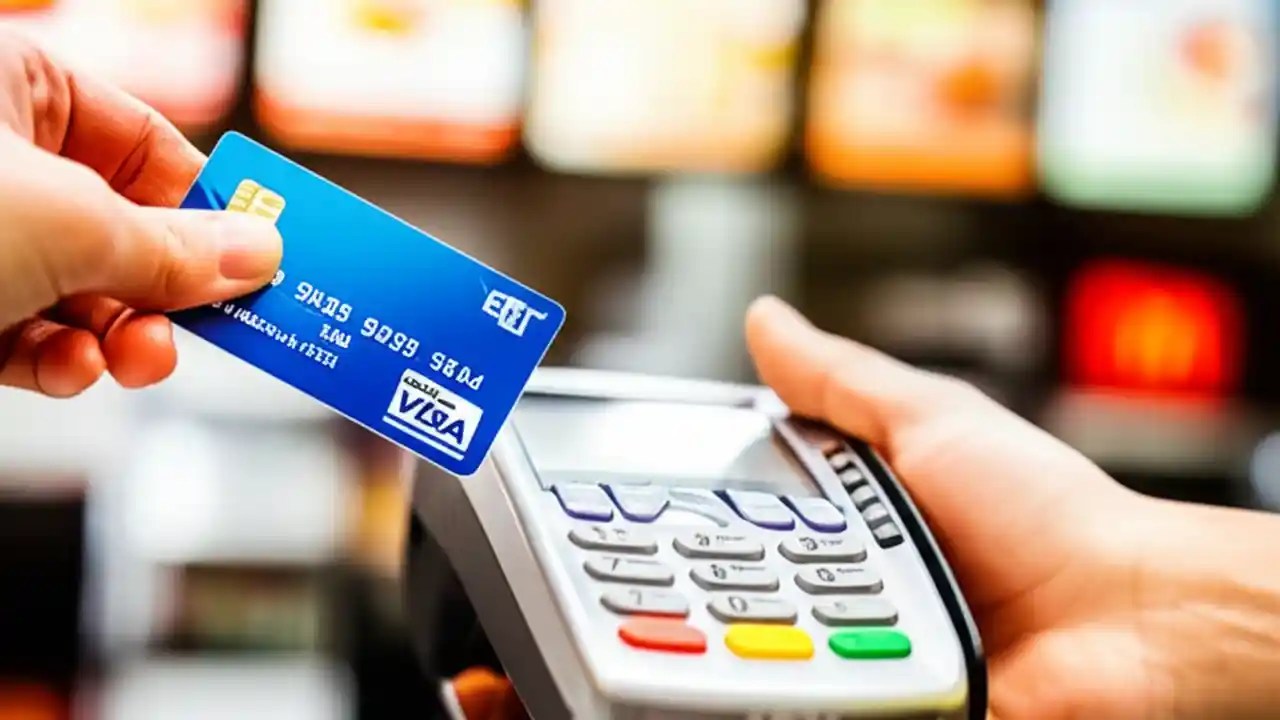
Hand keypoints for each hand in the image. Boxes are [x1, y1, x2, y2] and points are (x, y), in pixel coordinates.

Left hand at [0, 30, 280, 396]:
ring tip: (138, 360)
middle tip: (207, 325)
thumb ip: (176, 247)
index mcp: (11, 88)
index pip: (145, 143)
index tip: (257, 256)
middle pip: (120, 226)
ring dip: (120, 334)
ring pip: (79, 288)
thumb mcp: (72, 226)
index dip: (207, 203)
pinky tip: (73, 370)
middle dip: (163, 288)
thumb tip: (260, 253)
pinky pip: (25, 331)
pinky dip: (59, 360)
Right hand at [746, 296, 1279, 719]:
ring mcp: (872, 648)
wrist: (1129, 623)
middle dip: (721, 583)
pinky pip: (823, 702)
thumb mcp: (931, 420)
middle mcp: (858, 580)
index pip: (748, 510)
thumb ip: (841, 380)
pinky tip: (793, 679)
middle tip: (702, 578)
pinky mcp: (889, 700)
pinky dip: (803, 695)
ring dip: (764, 643)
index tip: (654, 510)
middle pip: (748, 586)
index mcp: (859, 511)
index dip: (701, 510)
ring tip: (759, 630)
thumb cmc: (1052, 516)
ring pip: (777, 652)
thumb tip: (766, 321)